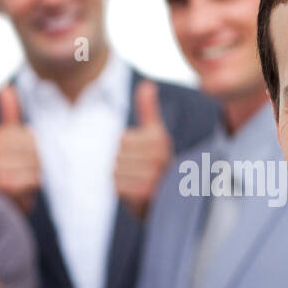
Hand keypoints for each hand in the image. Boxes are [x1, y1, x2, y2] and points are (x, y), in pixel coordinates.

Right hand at [0, 85, 39, 212]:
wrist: (7, 203)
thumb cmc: (13, 168)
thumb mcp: (12, 139)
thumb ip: (9, 114)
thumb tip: (3, 86)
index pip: (29, 135)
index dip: (34, 147)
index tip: (24, 157)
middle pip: (33, 148)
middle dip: (37, 161)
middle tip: (27, 171)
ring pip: (34, 164)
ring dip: (36, 174)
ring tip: (26, 180)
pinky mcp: (2, 185)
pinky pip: (31, 179)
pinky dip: (33, 185)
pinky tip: (24, 189)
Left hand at [114, 80, 170, 220]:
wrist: (171, 204)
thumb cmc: (159, 167)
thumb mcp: (155, 135)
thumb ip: (148, 109)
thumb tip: (147, 83)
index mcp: (160, 140)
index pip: (123, 139)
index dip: (127, 150)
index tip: (144, 158)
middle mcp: (160, 156)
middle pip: (118, 154)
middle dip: (124, 165)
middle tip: (141, 174)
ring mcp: (153, 176)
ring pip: (116, 170)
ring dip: (123, 180)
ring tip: (140, 184)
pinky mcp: (145, 193)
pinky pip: (118, 186)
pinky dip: (123, 192)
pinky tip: (137, 195)